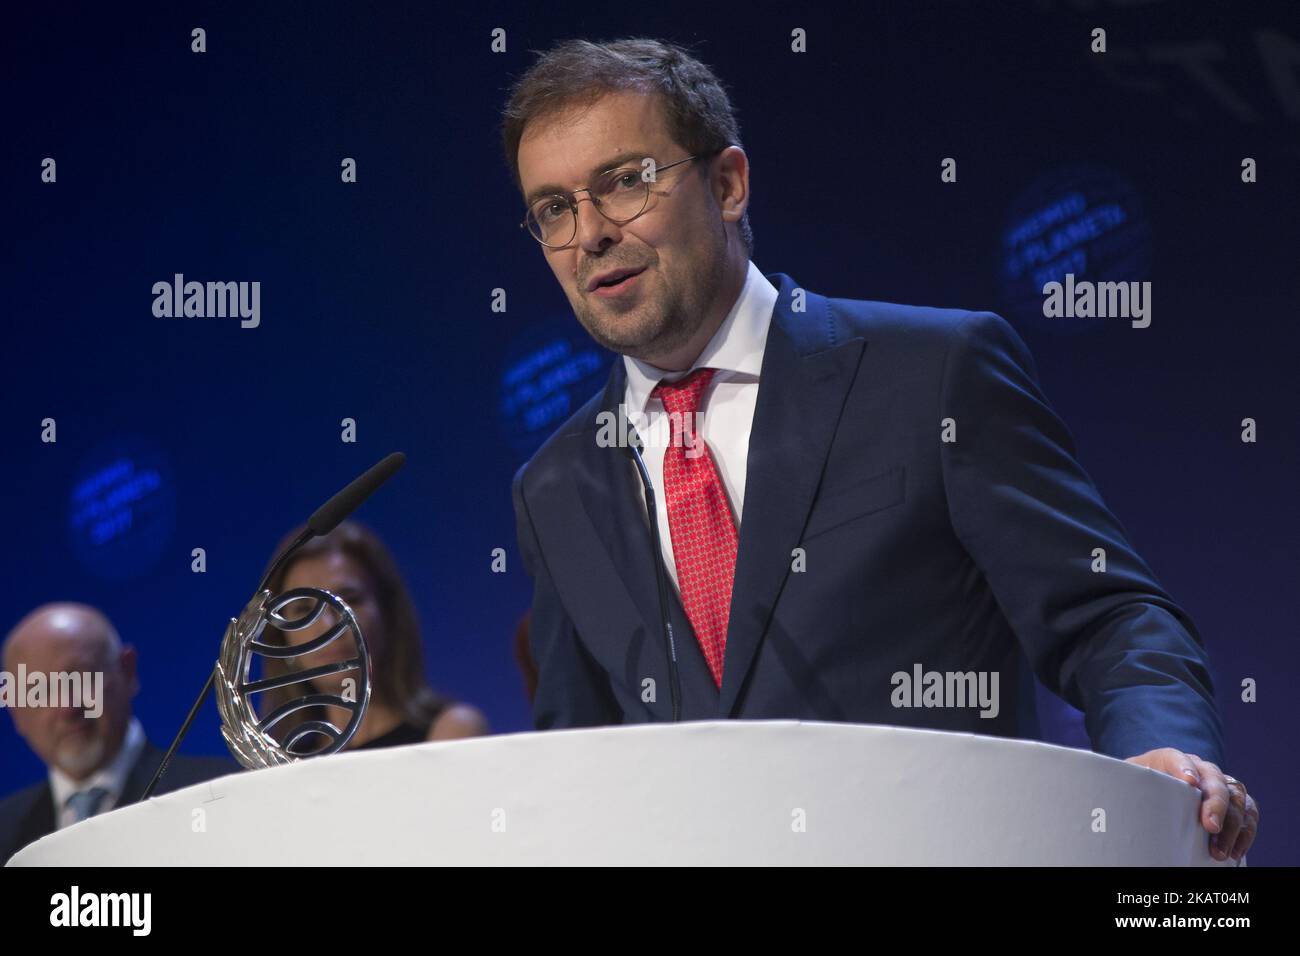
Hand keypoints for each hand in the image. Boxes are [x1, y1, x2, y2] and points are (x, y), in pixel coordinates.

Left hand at [1125, 748, 1258, 862]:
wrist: (1149, 795)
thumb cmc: (1136, 792)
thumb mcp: (1125, 788)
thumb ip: (1123, 788)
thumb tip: (1101, 803)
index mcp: (1166, 760)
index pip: (1176, 758)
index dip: (1183, 767)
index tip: (1189, 783)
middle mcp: (1197, 767)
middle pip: (1213, 777)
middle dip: (1215, 803)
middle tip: (1211, 827)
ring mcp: (1217, 782)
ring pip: (1236, 795)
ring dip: (1233, 824)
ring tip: (1220, 850)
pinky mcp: (1232, 800)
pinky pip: (1248, 810)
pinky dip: (1246, 830)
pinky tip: (1236, 850)